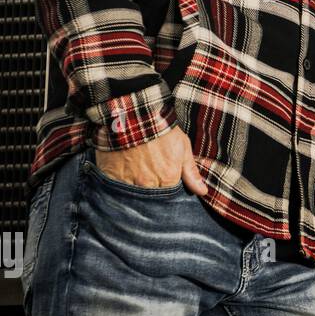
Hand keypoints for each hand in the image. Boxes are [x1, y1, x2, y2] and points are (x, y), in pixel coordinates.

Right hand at [94, 126, 208, 194]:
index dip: (167, 193)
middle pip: (150, 200)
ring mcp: (128, 182)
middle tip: (148, 184)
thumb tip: (203, 192)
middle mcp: (148, 184)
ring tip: (135, 181)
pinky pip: (114, 189)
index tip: (164, 187)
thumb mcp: (182, 148)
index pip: (169, 198)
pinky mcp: (111, 176)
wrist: (135, 115)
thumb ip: (191, 172)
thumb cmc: (161, 130)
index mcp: (167, 179)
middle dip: (151, 195)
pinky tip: (121, 179)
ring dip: (134, 193)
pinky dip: (118, 187)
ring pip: (132, 197)